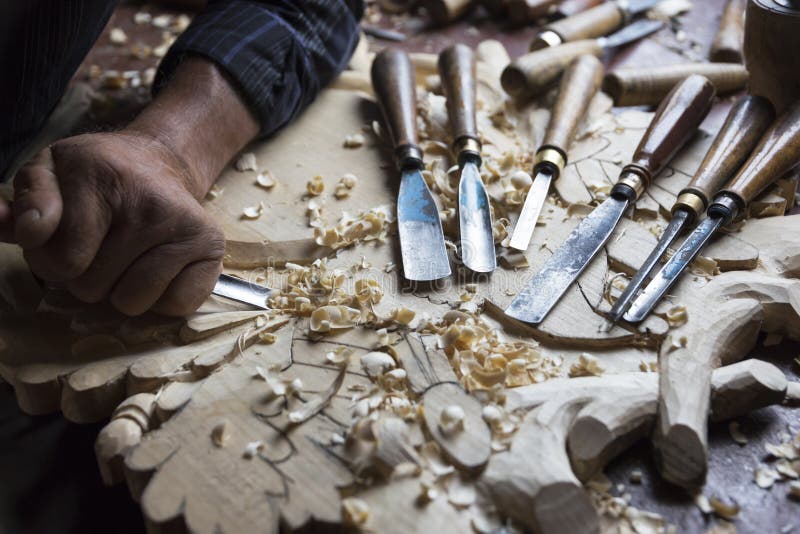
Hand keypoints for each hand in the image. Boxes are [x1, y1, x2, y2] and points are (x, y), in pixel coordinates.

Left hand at [5, 131, 225, 315]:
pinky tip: (159, 269)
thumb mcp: (48, 173)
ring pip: (132, 303)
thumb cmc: (96, 177)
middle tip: (100, 248)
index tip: (63, 239)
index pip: (60, 262)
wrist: (159, 162)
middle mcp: (150, 201)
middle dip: (87, 277)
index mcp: (101, 177)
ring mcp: (186, 226)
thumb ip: (25, 204)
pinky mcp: (212, 247)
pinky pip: (175, 306)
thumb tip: (6, 224)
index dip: (51, 261)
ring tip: (128, 259)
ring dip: (122, 292)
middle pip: (92, 288)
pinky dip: (162, 300)